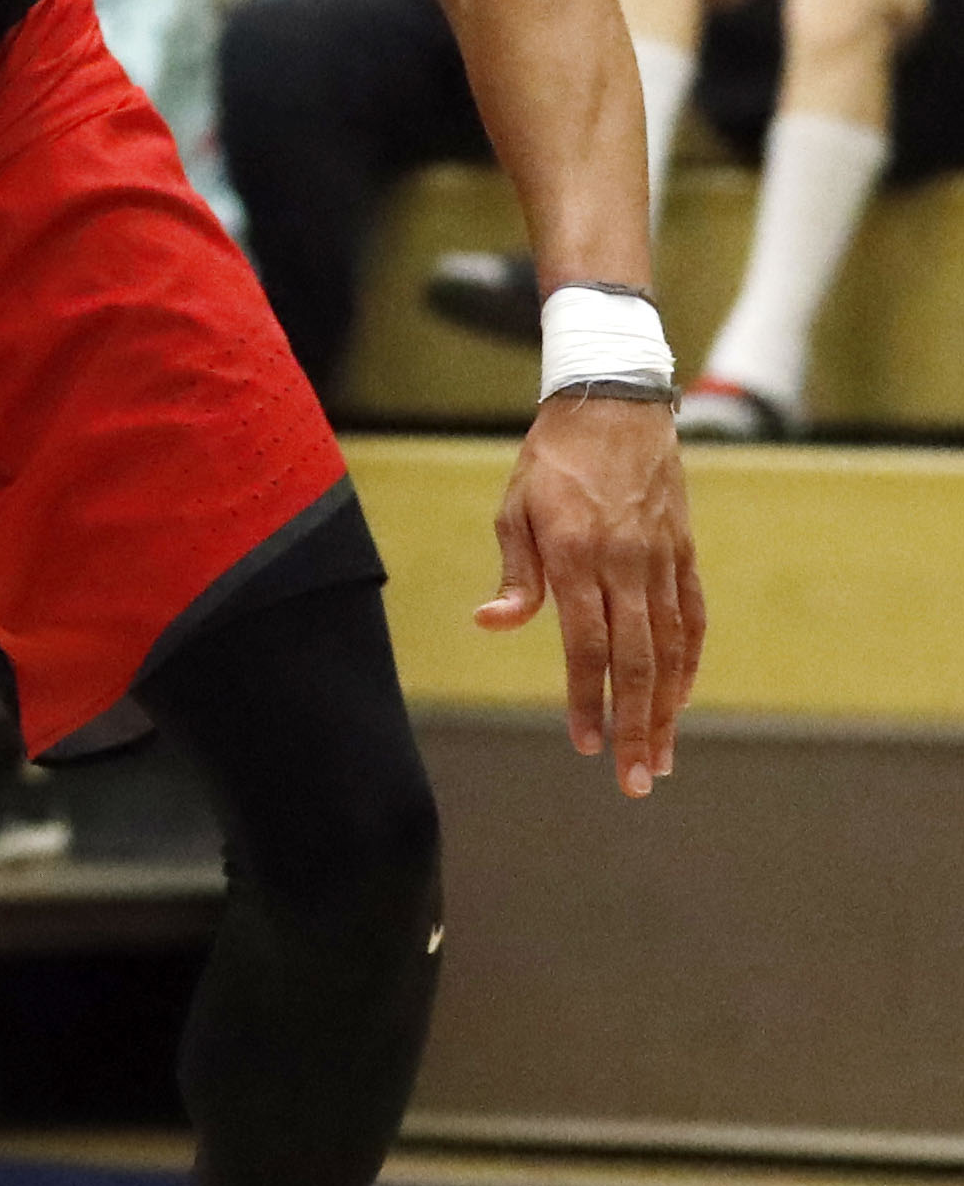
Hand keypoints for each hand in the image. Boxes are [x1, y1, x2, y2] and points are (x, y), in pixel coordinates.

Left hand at [478, 389, 703, 797]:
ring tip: (662, 759)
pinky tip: (679, 700)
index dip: (588, 698)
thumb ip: (515, 575)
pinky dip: (690, 664)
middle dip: (636, 725)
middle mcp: (626, 566)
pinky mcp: (684, 554)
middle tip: (636, 779)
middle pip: (637, 661)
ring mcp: (661, 562)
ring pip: (672, 649)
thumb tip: (492, 625)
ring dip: (668, 709)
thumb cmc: (551, 463)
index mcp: (577, 557)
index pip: (587, 645)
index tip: (585, 744)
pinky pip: (693, 620)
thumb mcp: (515, 509)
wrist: (614, 407)